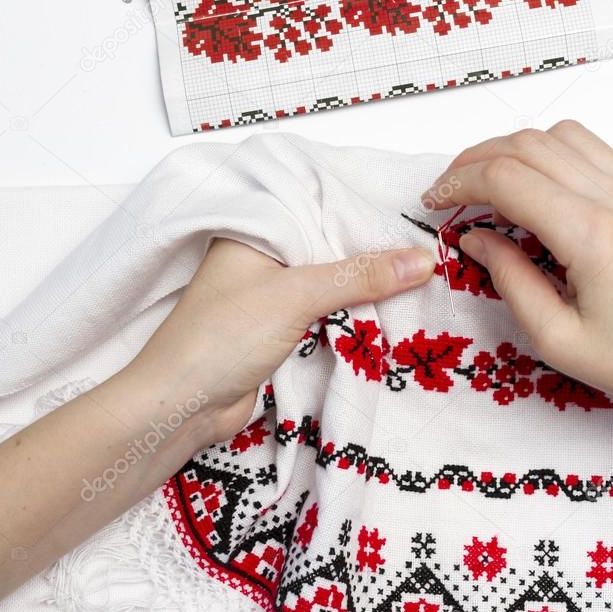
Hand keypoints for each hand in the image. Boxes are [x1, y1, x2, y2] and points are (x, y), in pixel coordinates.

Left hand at [119, 238, 434, 445]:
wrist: (180, 406)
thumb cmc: (222, 337)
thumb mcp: (296, 296)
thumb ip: (359, 276)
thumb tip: (424, 260)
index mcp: (255, 229)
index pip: (320, 206)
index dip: (365, 210)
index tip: (416, 213)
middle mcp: (263, 256)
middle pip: (330, 246)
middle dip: (373, 251)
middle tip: (432, 246)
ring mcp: (271, 295)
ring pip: (331, 282)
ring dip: (367, 286)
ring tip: (425, 275)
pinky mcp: (279, 330)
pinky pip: (326, 312)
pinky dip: (354, 313)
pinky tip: (392, 310)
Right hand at [422, 120, 612, 419]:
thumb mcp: (560, 339)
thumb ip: (510, 281)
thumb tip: (477, 240)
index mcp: (591, 233)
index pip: (505, 177)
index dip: (457, 184)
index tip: (433, 204)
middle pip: (528, 143)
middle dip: (476, 160)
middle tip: (450, 191)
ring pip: (564, 135)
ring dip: (517, 151)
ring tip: (492, 186)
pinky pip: (597, 152)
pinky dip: (556, 158)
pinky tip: (544, 194)